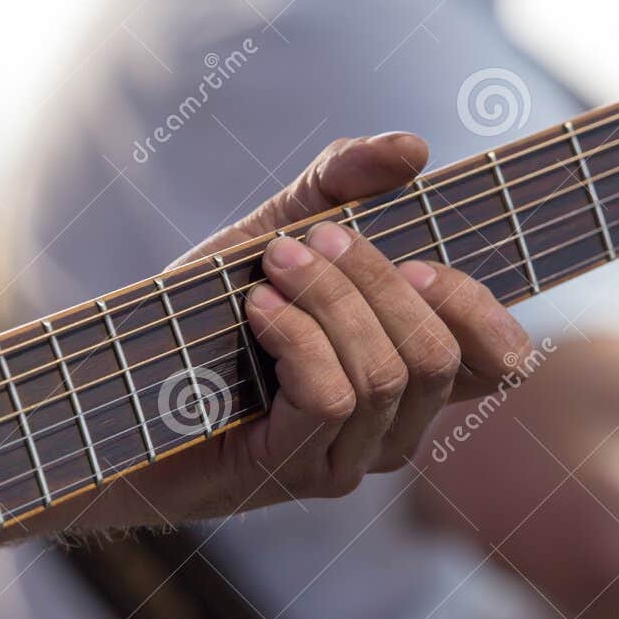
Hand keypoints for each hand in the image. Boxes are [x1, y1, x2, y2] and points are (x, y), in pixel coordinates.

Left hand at [68, 133, 531, 528]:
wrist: (116, 387)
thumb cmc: (205, 317)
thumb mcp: (276, 232)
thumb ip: (341, 184)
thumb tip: (412, 148)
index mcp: (411, 379)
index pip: (502, 363)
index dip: (479, 308)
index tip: (416, 257)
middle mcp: (395, 430)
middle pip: (437, 356)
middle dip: (376, 280)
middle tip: (315, 238)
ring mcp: (348, 459)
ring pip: (384, 374)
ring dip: (329, 299)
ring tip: (273, 263)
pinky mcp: (295, 470)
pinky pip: (331, 395)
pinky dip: (297, 336)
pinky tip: (257, 308)